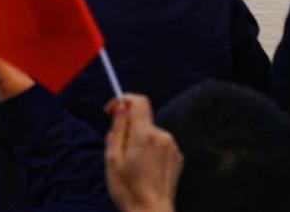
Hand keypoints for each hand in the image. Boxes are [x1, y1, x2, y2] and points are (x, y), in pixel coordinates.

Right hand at [105, 94, 181, 211]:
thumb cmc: (128, 188)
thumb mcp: (113, 157)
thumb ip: (117, 128)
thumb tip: (122, 107)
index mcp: (144, 134)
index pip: (138, 101)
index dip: (123, 100)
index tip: (111, 111)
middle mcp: (163, 137)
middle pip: (142, 120)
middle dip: (128, 128)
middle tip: (118, 151)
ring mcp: (173, 148)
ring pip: (150, 133)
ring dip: (139, 141)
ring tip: (132, 165)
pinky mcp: (177, 159)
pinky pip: (159, 145)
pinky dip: (150, 151)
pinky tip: (145, 170)